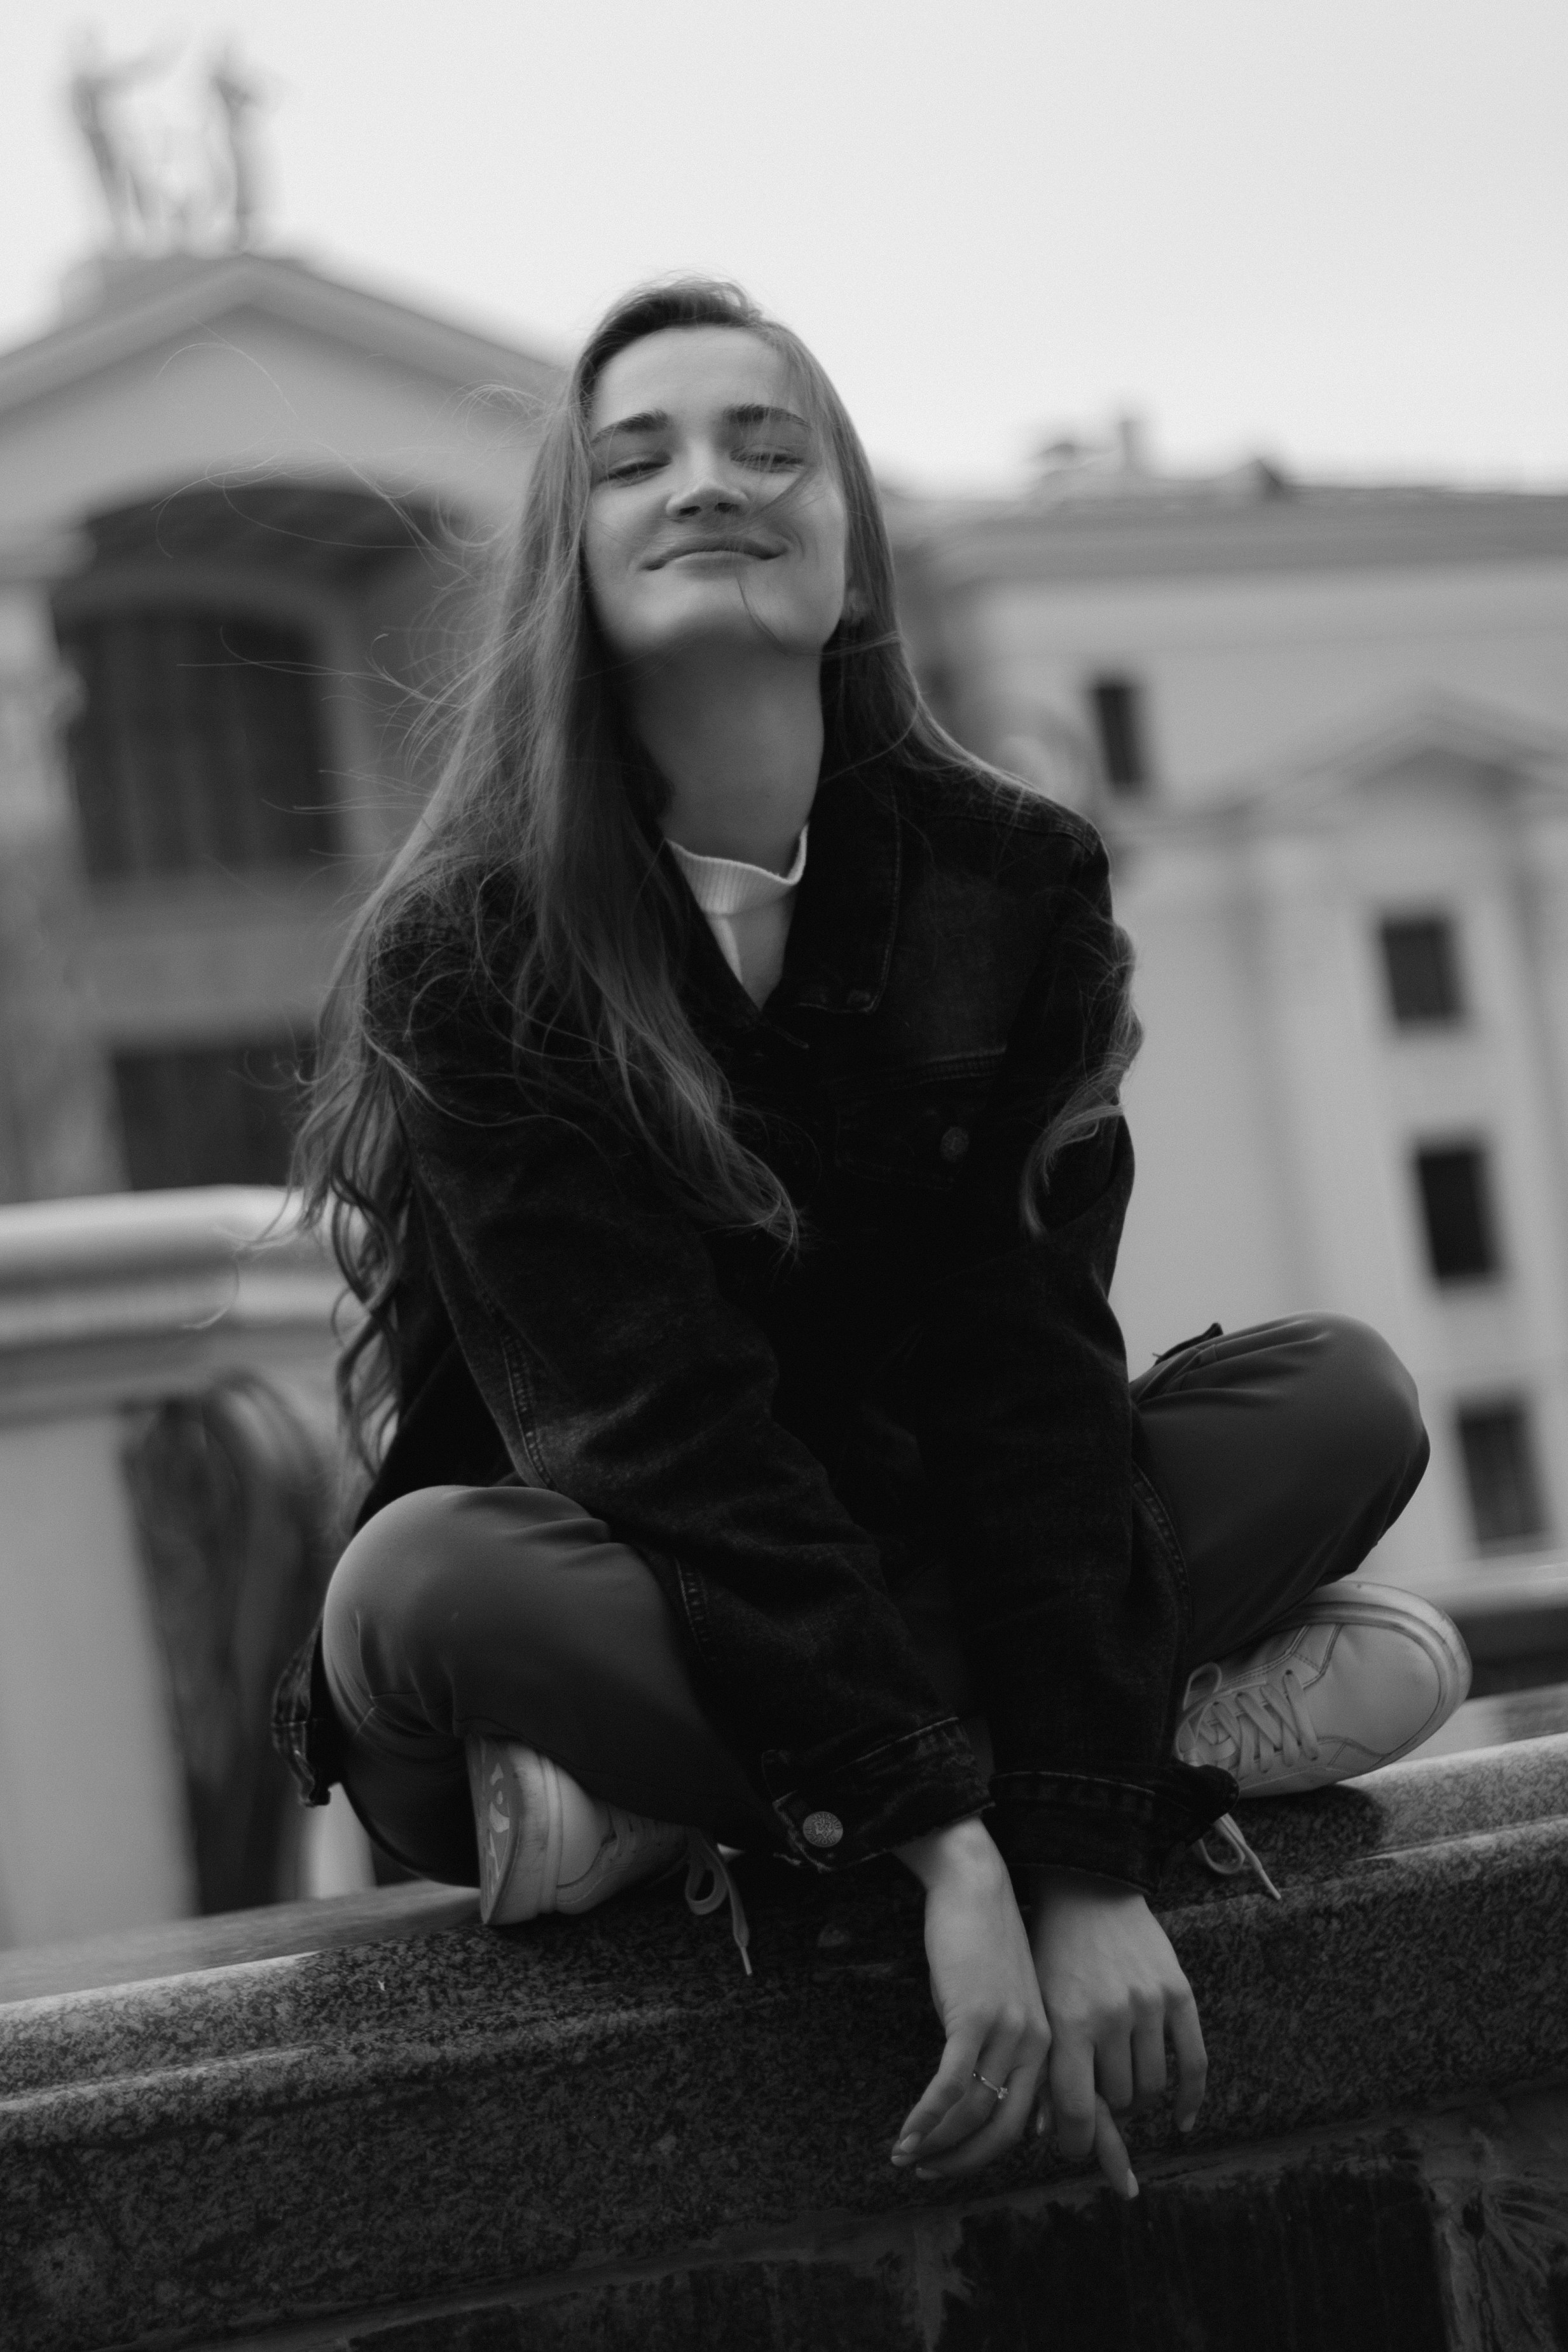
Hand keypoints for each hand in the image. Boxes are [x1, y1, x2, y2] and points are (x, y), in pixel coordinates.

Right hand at [888, 1816, 1049, 2178]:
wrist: (974, 1885)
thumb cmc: (978, 1942)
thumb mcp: (995, 2002)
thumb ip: (991, 2049)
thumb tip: (967, 2097)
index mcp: (1044, 2044)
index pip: (1024, 2120)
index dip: (987, 2152)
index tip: (953, 2164)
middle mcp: (1034, 2044)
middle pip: (1004, 2130)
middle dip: (964, 2161)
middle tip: (929, 2172)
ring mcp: (1007, 2032)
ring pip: (973, 2113)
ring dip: (936, 2143)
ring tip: (906, 2156)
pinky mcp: (974, 2017)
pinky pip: (950, 2086)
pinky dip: (925, 2118)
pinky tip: (905, 2136)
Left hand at [1029, 1867, 1206, 2199]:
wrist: (1086, 1889)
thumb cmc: (1050, 1954)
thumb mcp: (1036, 2005)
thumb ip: (1042, 2065)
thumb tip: (1043, 2134)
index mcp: (1066, 2020)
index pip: (1077, 2108)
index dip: (1075, 2142)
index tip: (1071, 2148)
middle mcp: (1110, 2015)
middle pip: (1119, 2100)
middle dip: (1107, 2109)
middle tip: (1096, 2099)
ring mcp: (1149, 2004)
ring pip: (1152, 2087)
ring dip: (1138, 2098)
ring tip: (1123, 2087)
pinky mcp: (1179, 1993)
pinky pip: (1194, 2062)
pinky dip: (1189, 2098)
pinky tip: (1181, 2121)